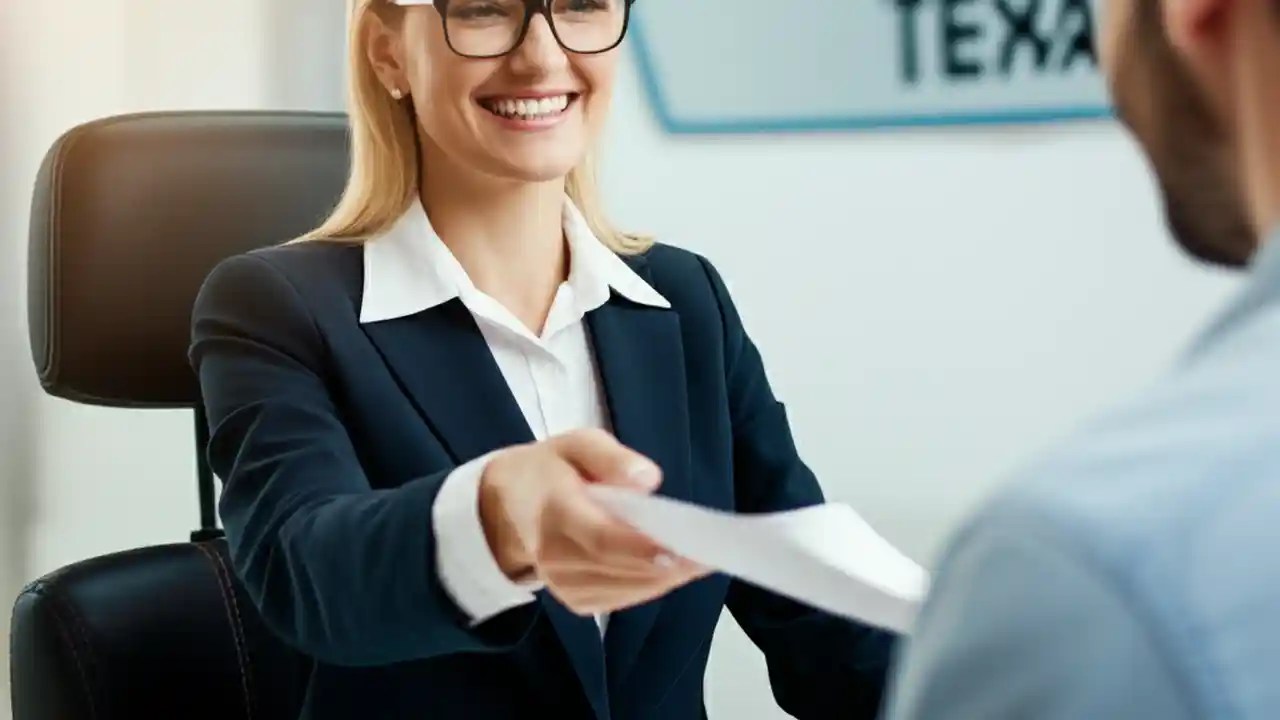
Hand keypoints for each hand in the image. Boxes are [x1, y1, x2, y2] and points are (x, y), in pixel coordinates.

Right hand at [478, 428, 708, 615]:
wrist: (507, 506)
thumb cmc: (550, 469)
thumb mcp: (576, 443)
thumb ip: (610, 456)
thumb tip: (648, 480)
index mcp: (554, 512)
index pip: (602, 539)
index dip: (644, 549)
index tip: (686, 550)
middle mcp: (554, 557)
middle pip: (620, 568)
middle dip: (671, 564)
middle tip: (713, 551)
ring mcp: (562, 585)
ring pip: (626, 589)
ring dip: (667, 577)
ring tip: (702, 559)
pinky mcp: (574, 601)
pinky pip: (622, 598)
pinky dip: (651, 585)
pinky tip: (673, 568)